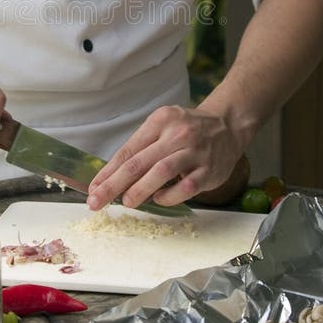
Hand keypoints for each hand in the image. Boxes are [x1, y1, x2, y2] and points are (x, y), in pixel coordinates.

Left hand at [86, 105, 246, 210]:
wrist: (229, 125)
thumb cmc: (188, 129)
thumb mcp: (164, 126)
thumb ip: (143, 147)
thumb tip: (113, 177)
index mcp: (160, 121)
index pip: (128, 150)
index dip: (108, 171)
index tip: (93, 188)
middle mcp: (176, 134)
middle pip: (139, 162)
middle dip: (114, 184)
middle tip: (97, 201)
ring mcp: (194, 152)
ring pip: (161, 172)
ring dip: (140, 190)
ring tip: (127, 202)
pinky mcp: (209, 170)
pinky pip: (185, 187)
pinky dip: (169, 196)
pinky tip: (159, 199)